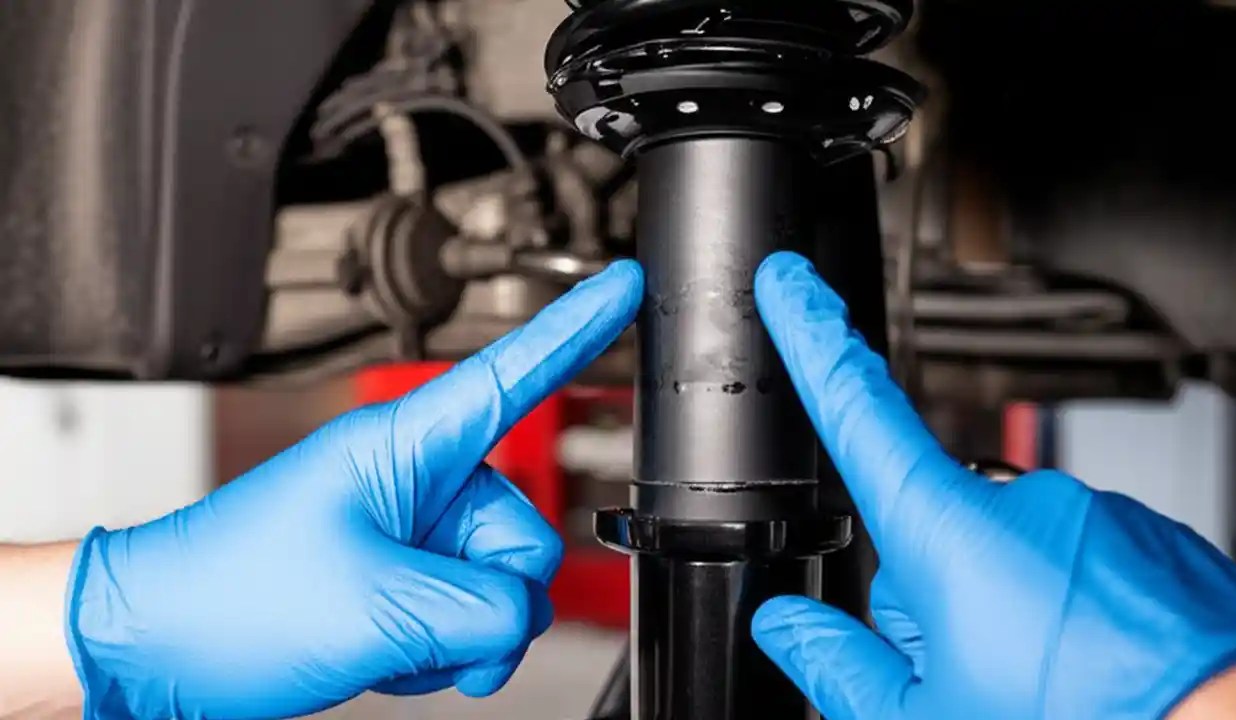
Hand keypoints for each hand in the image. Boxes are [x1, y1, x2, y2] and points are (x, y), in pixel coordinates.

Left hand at [64, 261, 642, 719]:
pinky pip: (472, 613)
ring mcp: (413, 533)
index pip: (514, 371)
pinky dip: (448, 647)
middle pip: (526, 528)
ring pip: (504, 583)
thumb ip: (482, 608)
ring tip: (402, 645)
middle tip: (436, 627)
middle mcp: (419, 480)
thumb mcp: (373, 606)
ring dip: (468, 632)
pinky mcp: (405, 578)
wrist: (159, 650)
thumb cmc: (230, 599)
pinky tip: (399, 653)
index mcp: (407, 445)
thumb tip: (522, 612)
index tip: (627, 282)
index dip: (579, 325)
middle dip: (498, 596)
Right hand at [748, 252, 1235, 719]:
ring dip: (1004, 616)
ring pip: (1005, 561)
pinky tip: (1087, 674)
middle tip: (971, 679)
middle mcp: (1025, 505)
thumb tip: (785, 627)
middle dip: (933, 600)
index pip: (860, 411)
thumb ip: (841, 666)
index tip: (790, 285)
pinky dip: (1067, 615)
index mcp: (953, 538)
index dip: (814, 340)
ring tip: (1044, 689)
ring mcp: (1095, 518)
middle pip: (931, 535)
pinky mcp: (1149, 542)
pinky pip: (1076, 568)